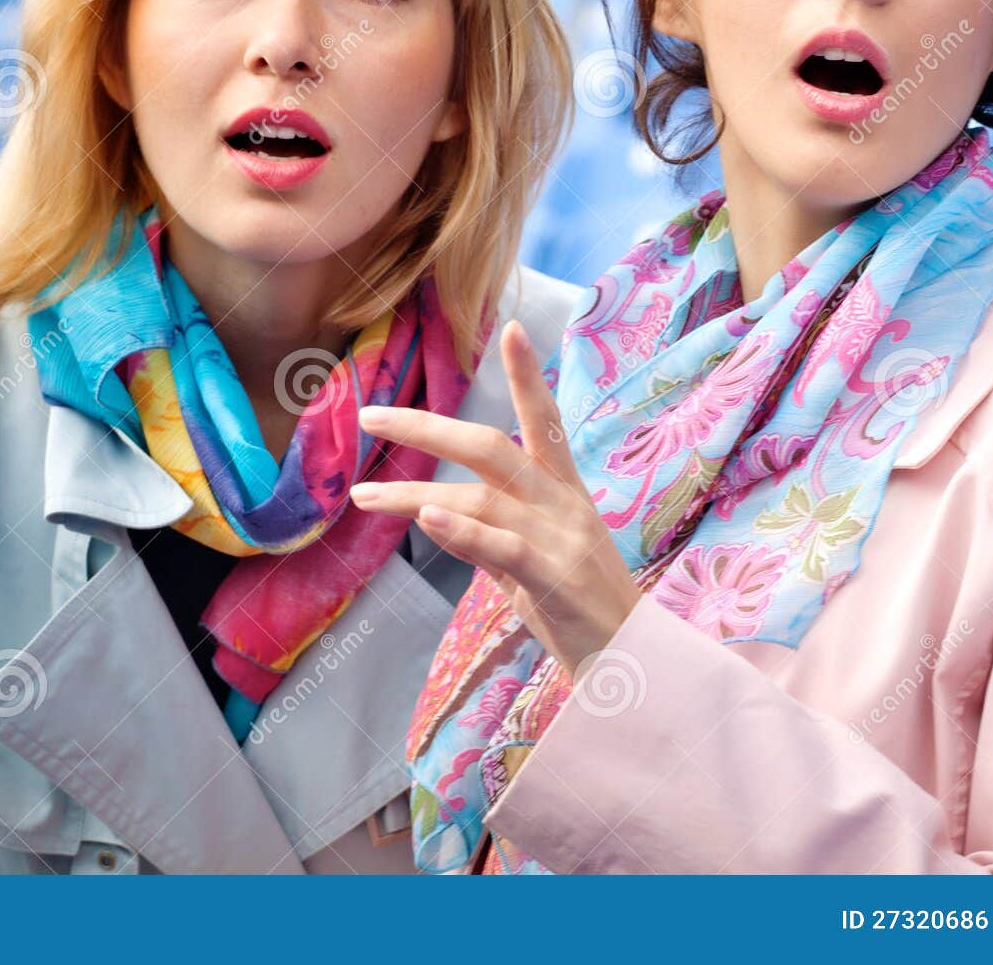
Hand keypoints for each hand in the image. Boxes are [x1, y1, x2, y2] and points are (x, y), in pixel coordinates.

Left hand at [349, 319, 640, 677]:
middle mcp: (562, 504)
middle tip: (370, 416)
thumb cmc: (579, 609)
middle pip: (490, 447)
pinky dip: (460, 529)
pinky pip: (500, 544)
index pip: (544, 421)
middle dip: (425, 428)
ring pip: (477, 496)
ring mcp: (558, 538)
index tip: (511, 329)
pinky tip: (425, 516)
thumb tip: (438, 512)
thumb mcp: (532, 560)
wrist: (631, 662)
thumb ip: (489, 532)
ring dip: (410, 496)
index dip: (527, 376)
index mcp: (564, 492)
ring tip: (361, 497)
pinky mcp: (551, 577)